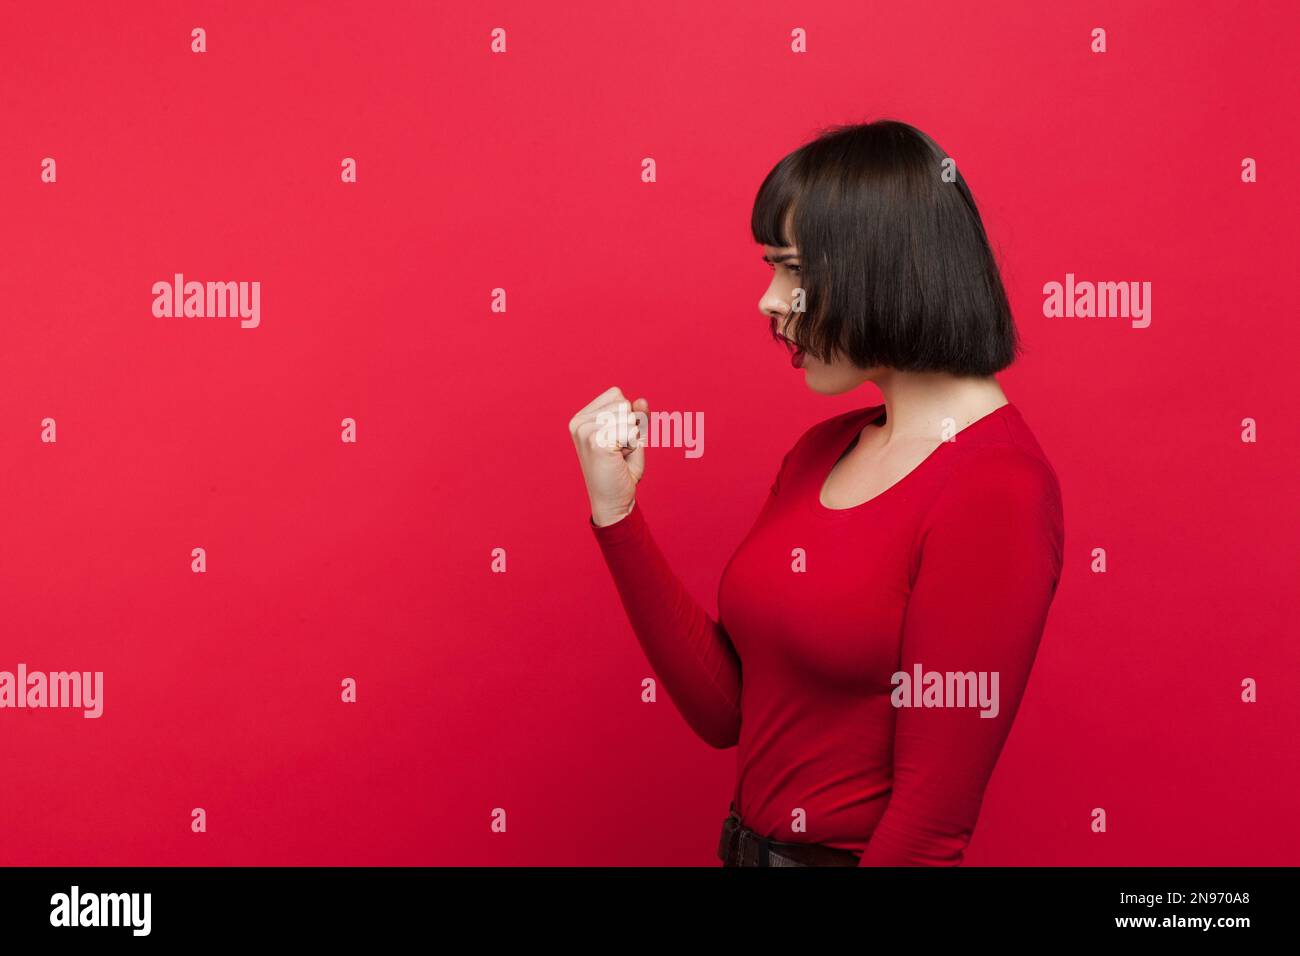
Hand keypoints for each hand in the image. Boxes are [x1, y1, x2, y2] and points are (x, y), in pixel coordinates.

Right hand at [568, 387, 649, 526]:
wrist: (614, 501)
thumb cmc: (621, 470)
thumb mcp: (632, 436)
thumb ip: (637, 416)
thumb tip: (641, 400)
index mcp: (581, 417)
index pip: (616, 394)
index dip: (627, 416)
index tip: (617, 439)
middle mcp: (578, 422)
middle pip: (623, 402)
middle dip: (630, 427)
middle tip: (618, 451)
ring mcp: (584, 430)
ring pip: (628, 415)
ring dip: (631, 437)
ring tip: (617, 456)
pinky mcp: (595, 441)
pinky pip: (630, 430)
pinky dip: (632, 445)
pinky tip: (618, 460)